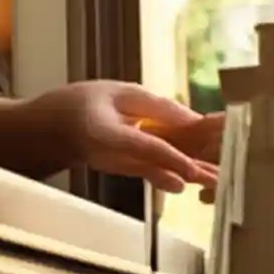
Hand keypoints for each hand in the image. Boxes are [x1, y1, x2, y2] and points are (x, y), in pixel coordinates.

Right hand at [34, 82, 218, 192]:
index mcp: (107, 135)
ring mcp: (123, 168)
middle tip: (222, 179)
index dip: (170, 158)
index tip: (193, 169)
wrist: (50, 131)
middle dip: (192, 173)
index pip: (144, 147)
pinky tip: (205, 177)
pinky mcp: (129, 170)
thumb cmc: (80, 104)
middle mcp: (116, 158)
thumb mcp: (117, 91)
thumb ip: (155, 106)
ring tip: (221, 182)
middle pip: (160, 166)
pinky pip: (159, 172)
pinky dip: (182, 173)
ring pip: (164, 172)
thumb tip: (193, 119)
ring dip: (192, 177)